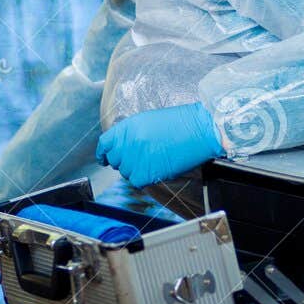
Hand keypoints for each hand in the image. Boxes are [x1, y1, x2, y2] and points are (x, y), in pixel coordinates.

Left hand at [95, 102, 223, 187]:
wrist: (199, 131)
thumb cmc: (179, 124)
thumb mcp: (147, 122)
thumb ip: (130, 134)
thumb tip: (122, 148)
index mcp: (126, 128)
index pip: (104, 144)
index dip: (104, 153)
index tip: (105, 158)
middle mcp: (127, 143)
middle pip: (115, 160)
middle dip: (123, 161)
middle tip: (138, 160)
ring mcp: (135, 159)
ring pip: (126, 172)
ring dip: (135, 170)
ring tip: (153, 162)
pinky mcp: (145, 173)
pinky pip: (137, 181)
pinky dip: (144, 179)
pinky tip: (156, 170)